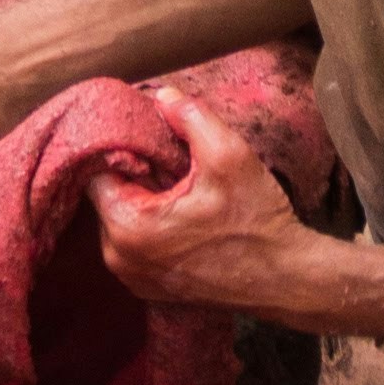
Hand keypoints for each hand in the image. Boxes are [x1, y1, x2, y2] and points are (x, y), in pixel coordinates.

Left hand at [87, 85, 316, 312]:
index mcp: (127, 227)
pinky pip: (135, 242)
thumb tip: (161, 96)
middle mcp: (119, 259)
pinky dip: (151, 222)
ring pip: (121, 217)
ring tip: (180, 185)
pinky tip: (183, 211)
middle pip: (107, 194)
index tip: (147, 134)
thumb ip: (189, 116)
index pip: (95, 170)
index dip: (120, 144)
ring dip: (143, 196)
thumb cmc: (257, 222)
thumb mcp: (227, 155)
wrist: (287, 280)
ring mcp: (134, 278)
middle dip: (134, 172)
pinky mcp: (151, 288)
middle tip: (169, 157)